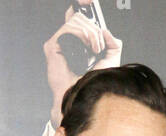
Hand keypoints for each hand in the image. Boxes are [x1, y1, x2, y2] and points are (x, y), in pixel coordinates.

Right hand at [44, 7, 122, 125]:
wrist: (86, 97)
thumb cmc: (94, 85)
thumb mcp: (111, 61)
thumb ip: (113, 44)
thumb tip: (106, 31)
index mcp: (79, 42)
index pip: (77, 16)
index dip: (83, 6)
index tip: (89, 0)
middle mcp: (68, 41)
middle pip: (80, 17)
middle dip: (94, 29)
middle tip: (98, 45)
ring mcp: (60, 43)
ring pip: (76, 21)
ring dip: (90, 34)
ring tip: (94, 50)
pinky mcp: (53, 46)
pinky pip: (68, 29)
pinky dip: (82, 35)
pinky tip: (87, 49)